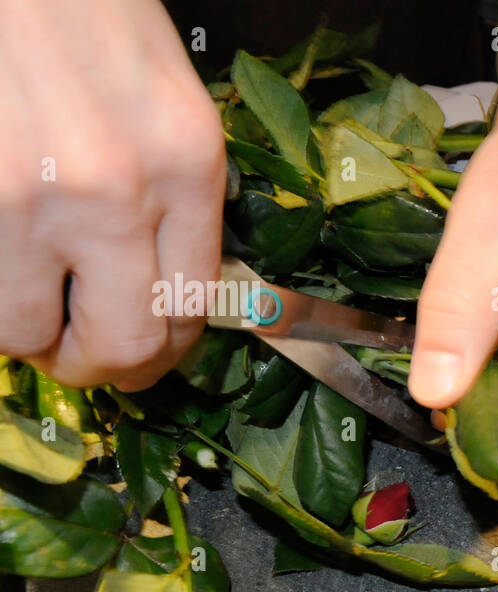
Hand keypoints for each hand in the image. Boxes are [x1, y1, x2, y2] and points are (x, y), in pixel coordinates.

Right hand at [0, 0, 225, 389]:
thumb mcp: (166, 97)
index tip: (141, 351)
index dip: (162, 350)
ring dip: (23, 332)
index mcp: (186, 166)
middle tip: (76, 352)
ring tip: (24, 300)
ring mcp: (28, 199)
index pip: (192, 311)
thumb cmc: (85, 7)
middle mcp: (116, 192)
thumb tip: (163, 280)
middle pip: (122, 347)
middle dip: (98, 366)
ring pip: (22, 332)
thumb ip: (174, 194)